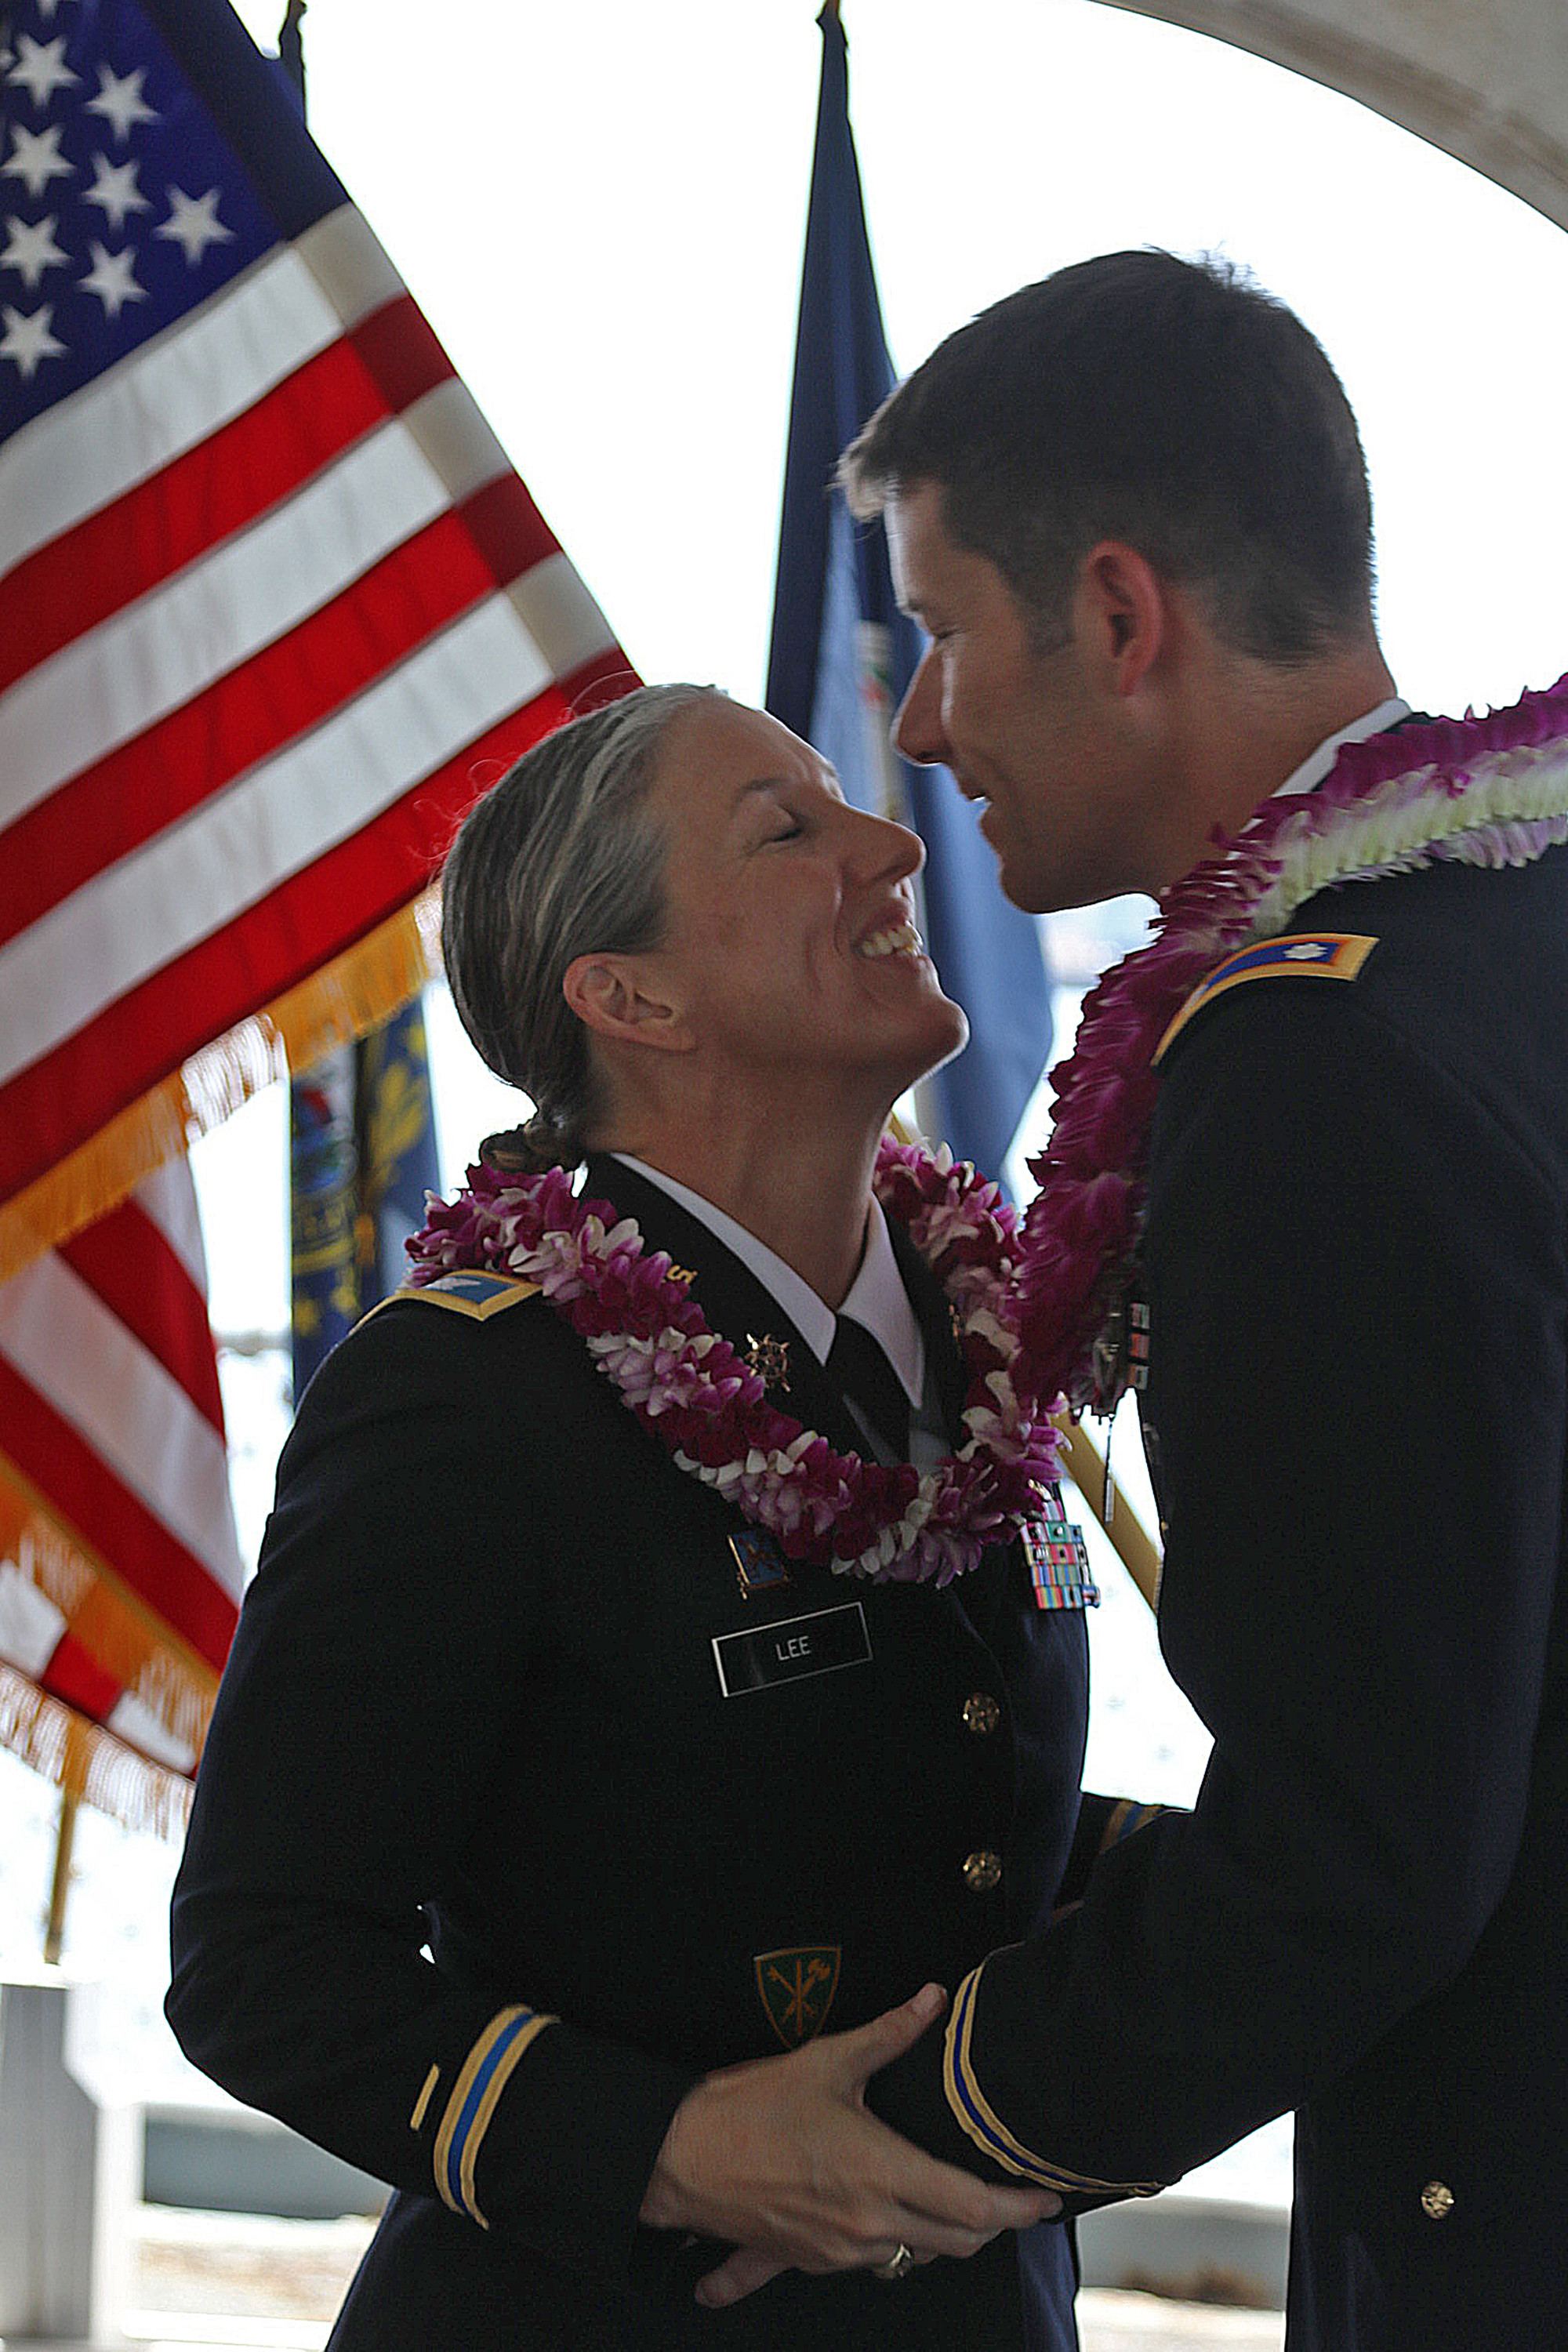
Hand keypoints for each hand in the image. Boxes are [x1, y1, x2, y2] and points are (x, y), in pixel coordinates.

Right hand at [637, 1982, 1059, 2307]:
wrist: (678, 2159)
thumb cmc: (748, 2109)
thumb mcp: (823, 2062)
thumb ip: (888, 2034)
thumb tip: (933, 1999)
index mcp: (879, 2174)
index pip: (972, 2208)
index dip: (1018, 2208)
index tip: (1044, 2198)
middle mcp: (869, 2224)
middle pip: (958, 2244)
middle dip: (992, 2225)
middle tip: (1008, 2197)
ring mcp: (841, 2251)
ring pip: (917, 2257)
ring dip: (943, 2233)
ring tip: (952, 2197)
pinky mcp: (811, 2261)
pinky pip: (870, 2263)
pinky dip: (891, 2243)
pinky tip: (886, 2216)